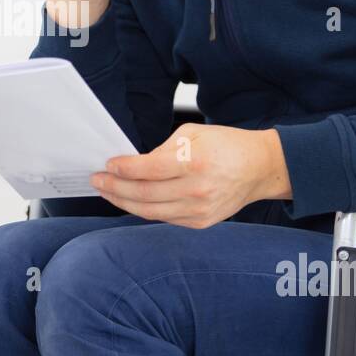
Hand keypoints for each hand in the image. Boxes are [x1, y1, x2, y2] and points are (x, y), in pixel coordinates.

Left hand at [91, 125, 292, 228]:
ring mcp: (199, 209)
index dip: (123, 168)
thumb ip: (162, 149)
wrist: (259, 168)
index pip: (148, 169)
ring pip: (150, 211)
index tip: (108, 164)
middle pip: (143, 193)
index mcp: (194, 162)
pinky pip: (164, 218)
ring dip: (123, 202)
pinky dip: (144, 210)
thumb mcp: (193, 134)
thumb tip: (134, 164)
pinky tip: (131, 201)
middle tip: (97, 180)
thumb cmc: (227, 146)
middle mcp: (197, 189)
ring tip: (108, 192)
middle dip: (114, 187)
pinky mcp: (200, 222)